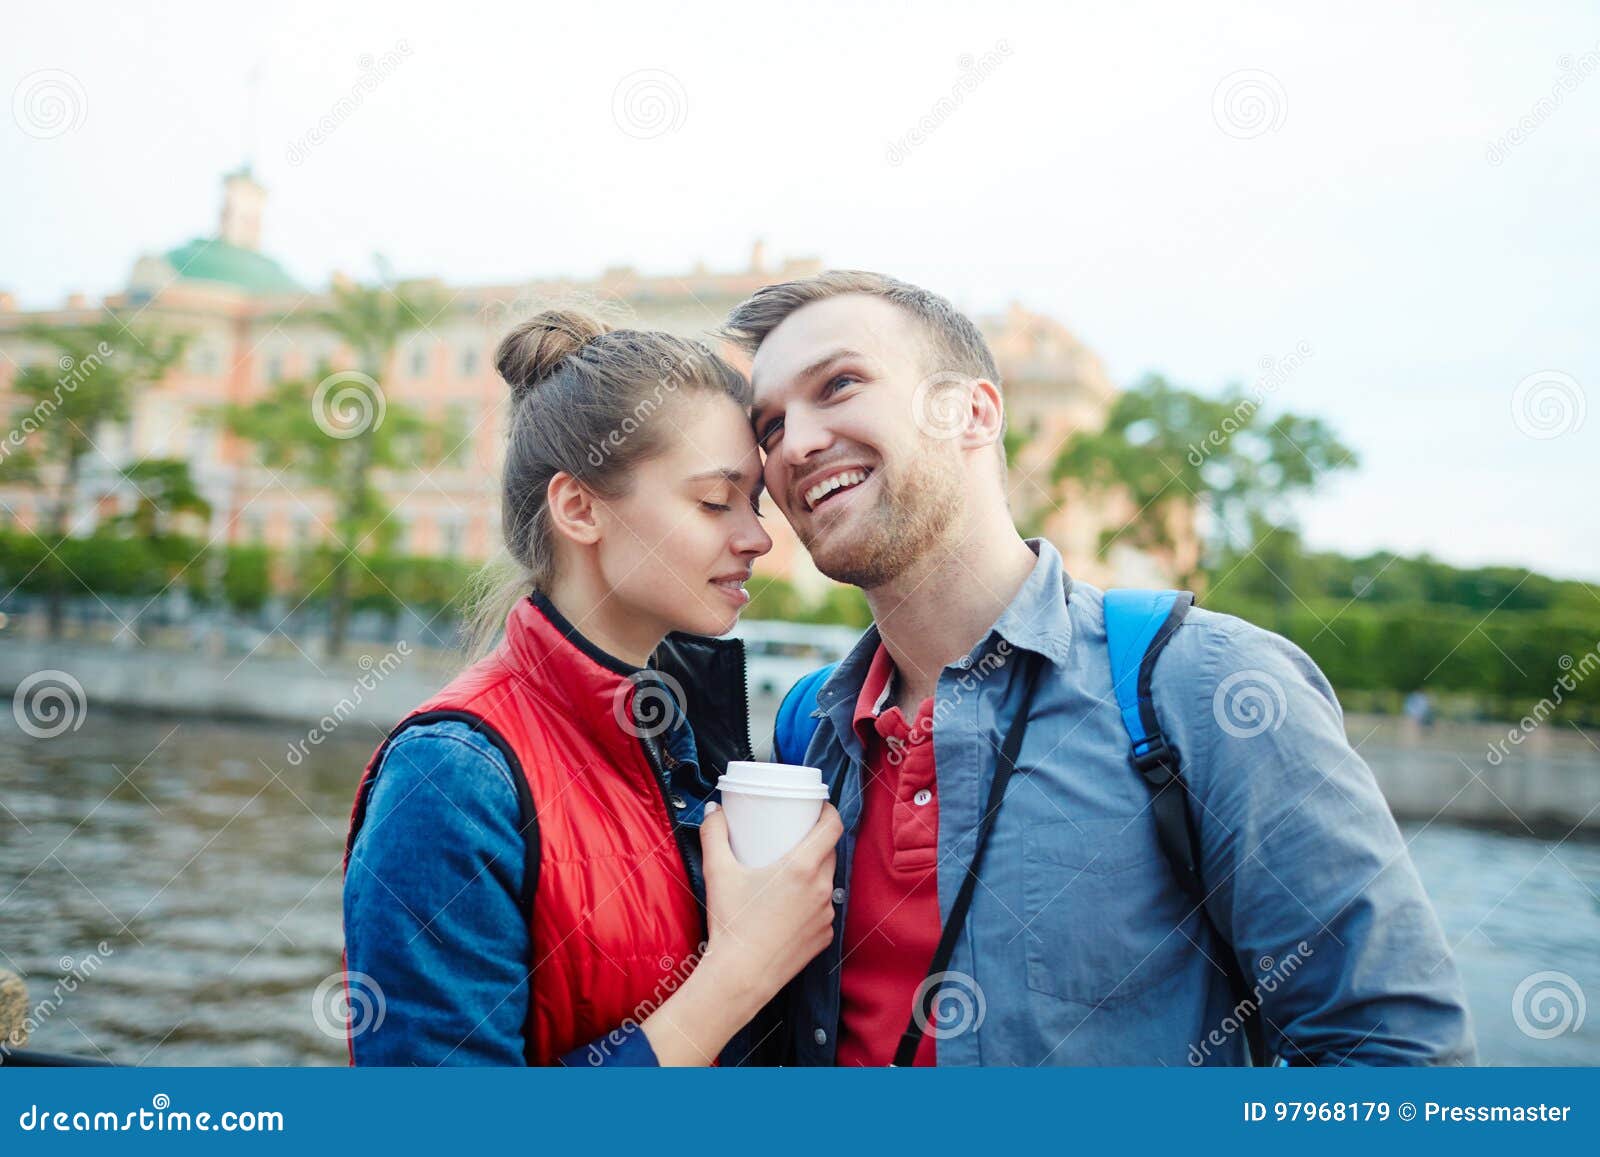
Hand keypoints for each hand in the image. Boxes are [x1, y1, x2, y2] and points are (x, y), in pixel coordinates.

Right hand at [636, 802, 841, 1064]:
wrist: (740, 976)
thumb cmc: (732, 923)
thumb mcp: (717, 871)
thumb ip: (714, 834)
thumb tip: (714, 810)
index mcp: (803, 867)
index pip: (833, 827)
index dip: (829, 812)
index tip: (819, 807)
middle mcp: (822, 889)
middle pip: (830, 853)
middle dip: (817, 841)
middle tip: (796, 837)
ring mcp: (826, 915)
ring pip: (827, 882)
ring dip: (815, 873)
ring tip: (792, 871)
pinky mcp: (824, 937)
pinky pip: (823, 910)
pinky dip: (811, 903)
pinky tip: (793, 906)